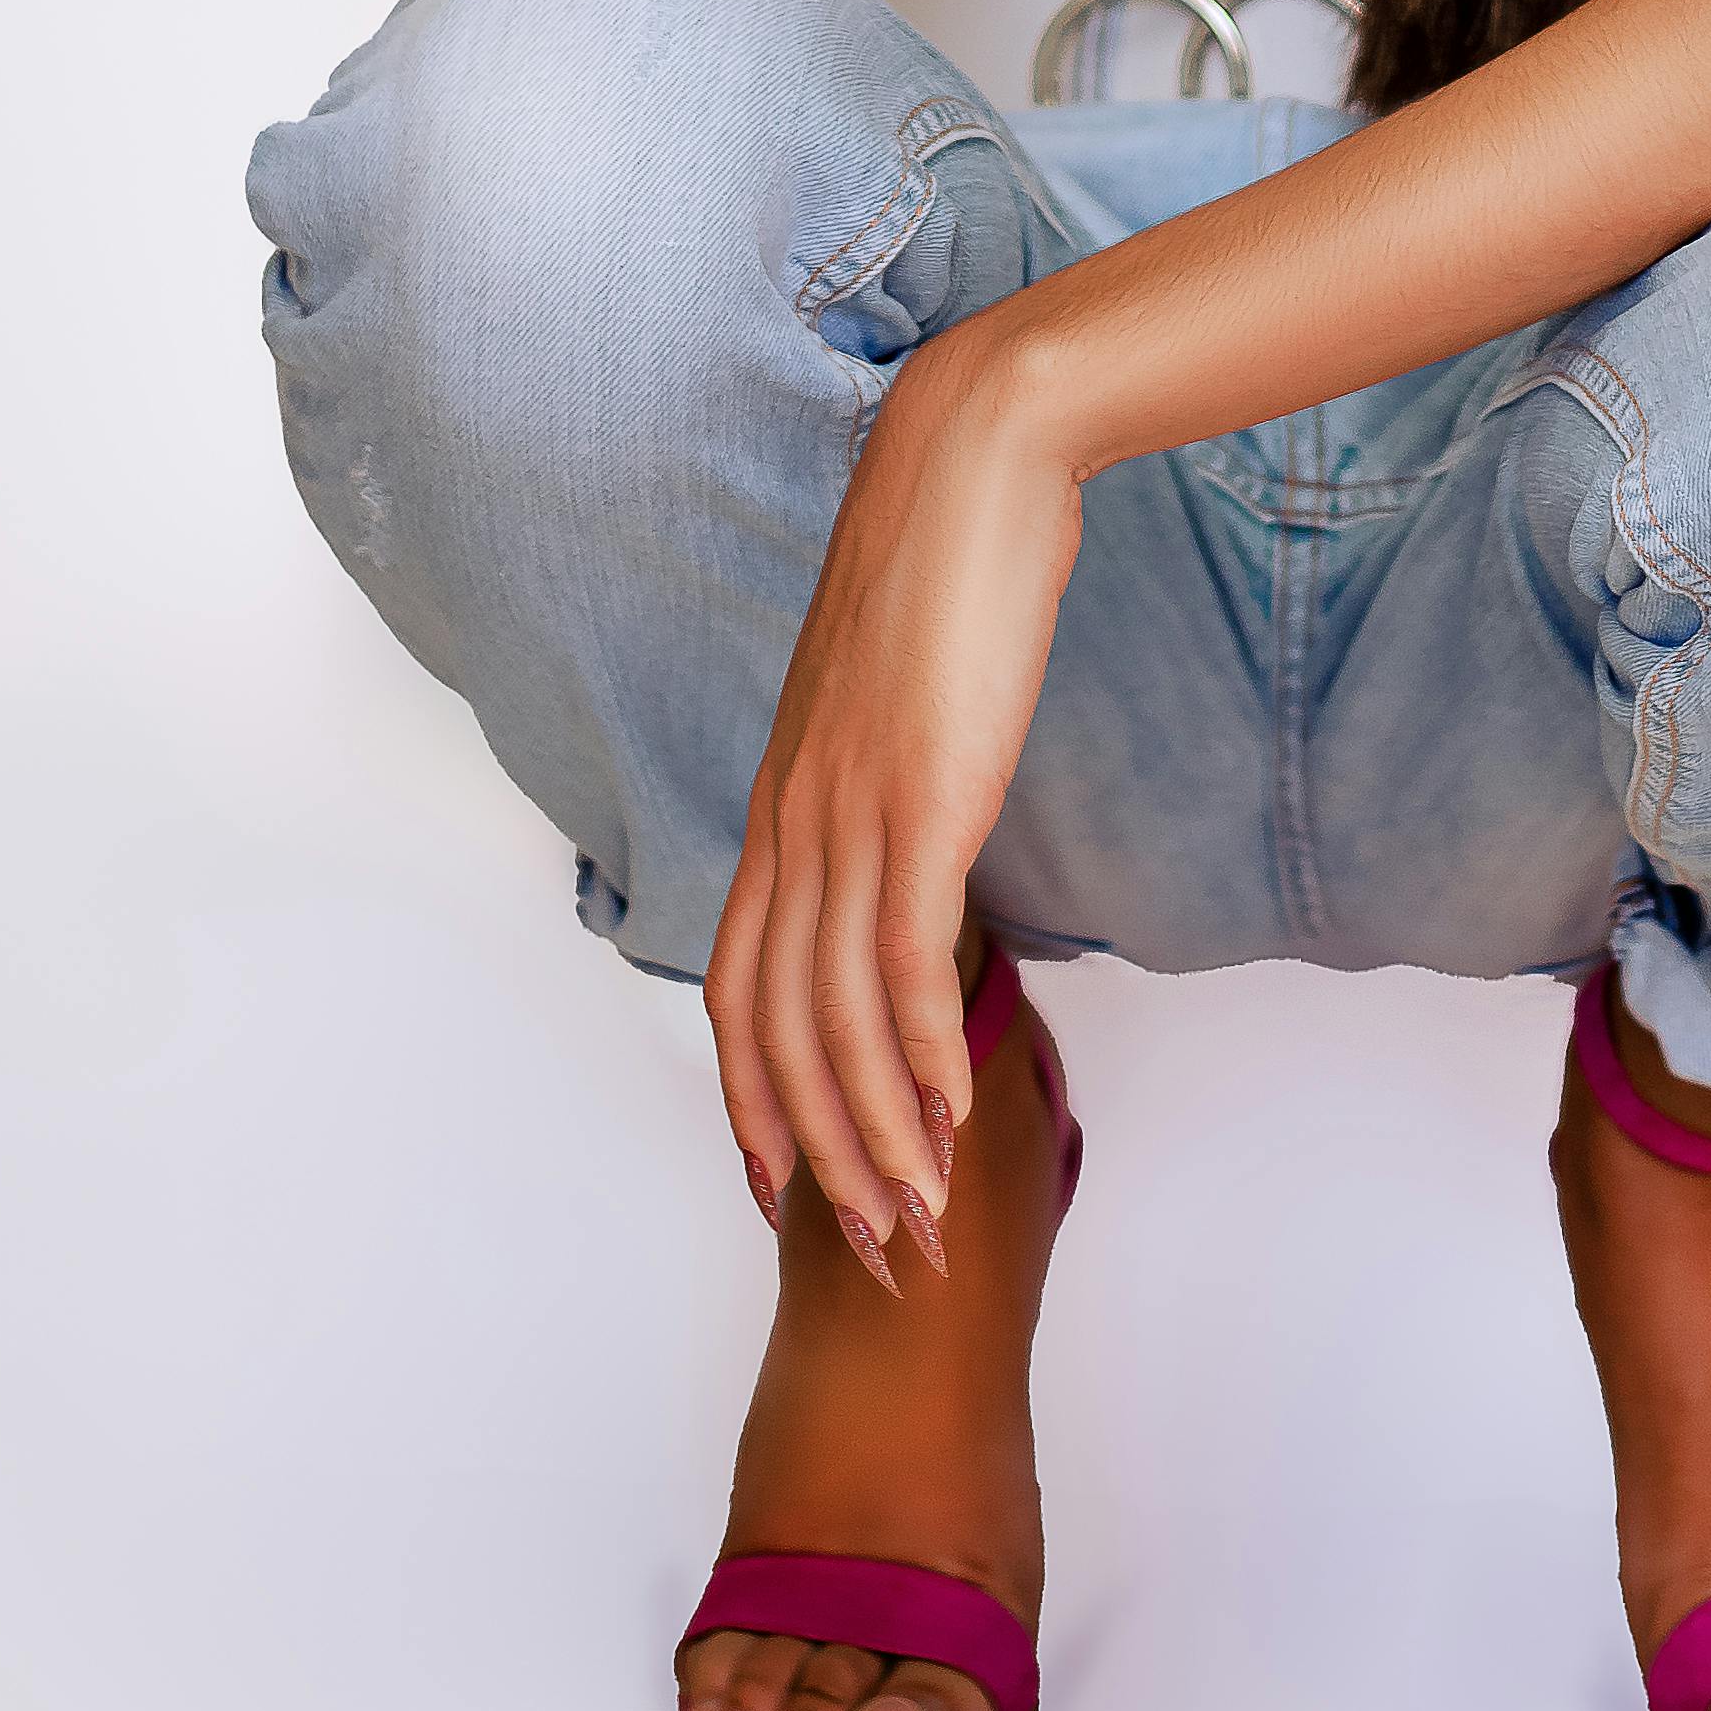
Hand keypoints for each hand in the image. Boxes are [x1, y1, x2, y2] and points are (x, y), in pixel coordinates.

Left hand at [703, 322, 1082, 1282]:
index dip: (751, 1099)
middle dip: (819, 1157)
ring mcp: (851, 809)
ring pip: (835, 1019)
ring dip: (878, 1135)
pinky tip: (953, 1114)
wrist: (970, 459)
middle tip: (873, 1252)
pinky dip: (920, 1052)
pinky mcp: (919, 794)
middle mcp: (797, 820)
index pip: (739, 988)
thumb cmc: (946, 563)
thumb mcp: (899, 695)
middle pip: (775, 1032)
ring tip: (921, 1219)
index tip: (783, 1188)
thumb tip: (915, 830)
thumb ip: (892, 771)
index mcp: (784, 800)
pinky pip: (903, 958)